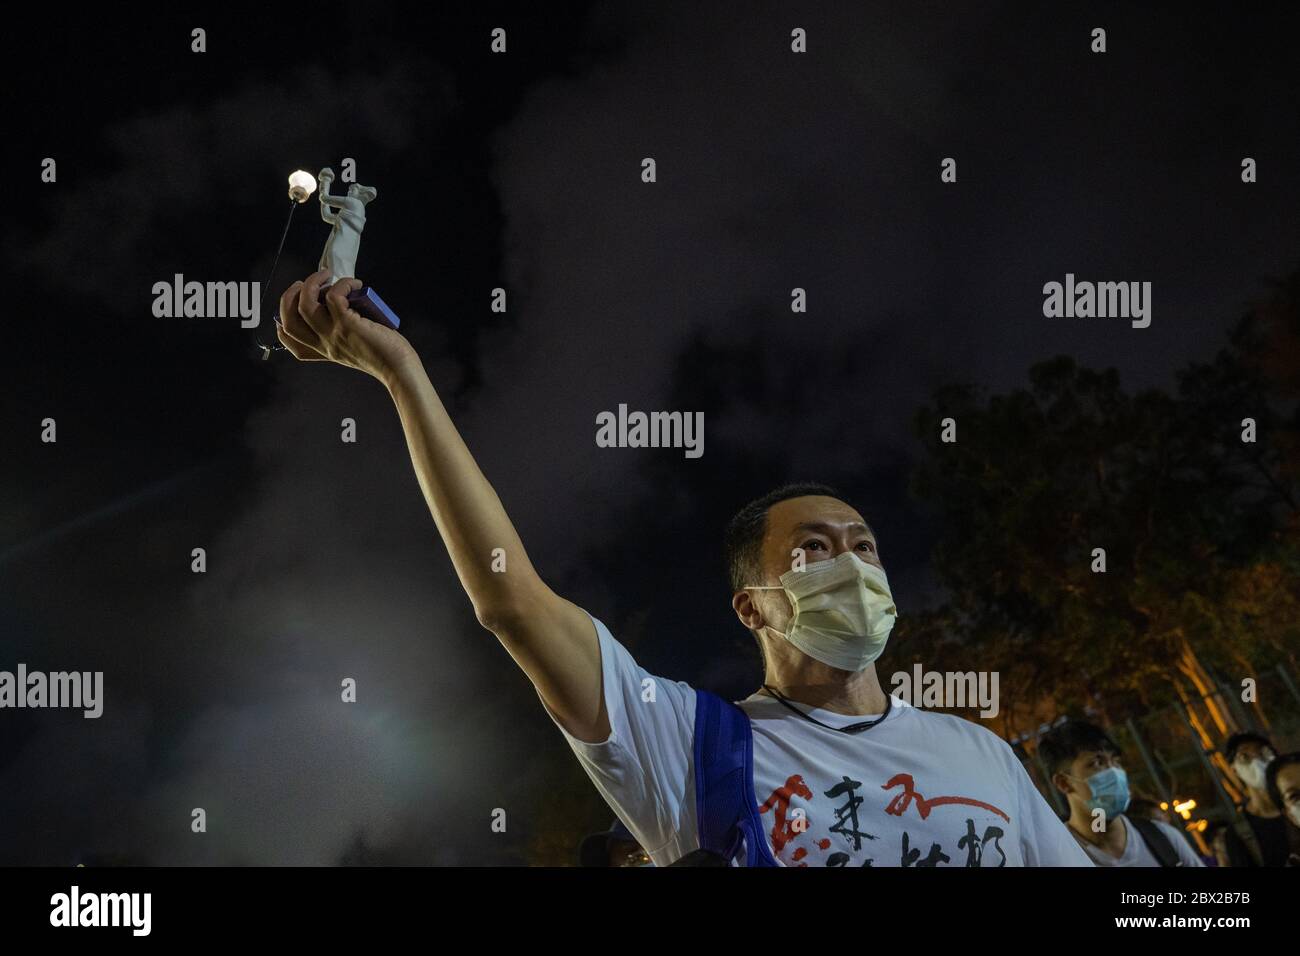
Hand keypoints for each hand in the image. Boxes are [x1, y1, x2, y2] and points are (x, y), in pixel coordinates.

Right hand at [277, 269, 417, 385]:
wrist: (399, 367)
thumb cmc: (386, 355)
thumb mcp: (356, 347)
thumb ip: (344, 334)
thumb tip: (344, 303)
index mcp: (326, 351)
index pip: (292, 342)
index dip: (282, 324)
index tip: (290, 309)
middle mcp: (325, 344)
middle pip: (288, 321)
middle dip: (289, 297)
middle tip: (304, 283)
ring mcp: (334, 334)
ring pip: (305, 304)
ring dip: (313, 283)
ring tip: (327, 275)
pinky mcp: (348, 324)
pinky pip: (333, 295)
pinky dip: (342, 283)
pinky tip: (356, 284)